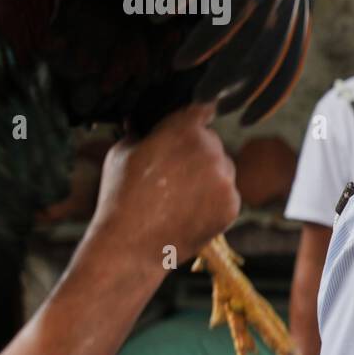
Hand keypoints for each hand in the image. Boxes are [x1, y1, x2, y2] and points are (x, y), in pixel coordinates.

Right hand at [88, 102, 238, 260]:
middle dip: (197, 151)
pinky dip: (213, 201)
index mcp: (185, 131)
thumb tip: (140, 123)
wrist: (131, 244)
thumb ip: (140, 133)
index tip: (199, 119)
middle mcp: (212, 151)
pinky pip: (226, 195)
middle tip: (173, 172)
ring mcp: (226, 179)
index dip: (199, 114)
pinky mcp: (232, 205)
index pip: (203, 109)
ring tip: (177, 196)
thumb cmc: (120, 196)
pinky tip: (188, 211)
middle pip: (212, 142)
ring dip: (207, 176)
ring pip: (222, 169)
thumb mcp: (122, 152)